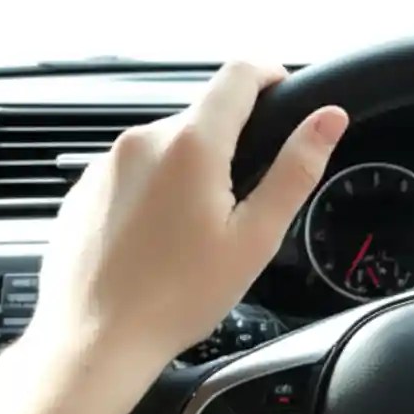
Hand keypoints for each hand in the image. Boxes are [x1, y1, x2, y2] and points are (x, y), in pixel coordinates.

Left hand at [29, 61, 348, 368]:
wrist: (95, 340)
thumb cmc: (179, 297)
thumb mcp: (257, 236)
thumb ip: (296, 168)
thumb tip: (330, 118)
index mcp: (192, 144)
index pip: (239, 73)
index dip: (271, 74)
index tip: (284, 93)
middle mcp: (143, 140)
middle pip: (205, 114)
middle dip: (232, 141)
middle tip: (245, 200)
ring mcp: (106, 162)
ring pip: (169, 144)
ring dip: (193, 168)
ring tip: (198, 229)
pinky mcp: (84, 187)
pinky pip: (134, 170)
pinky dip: (156, 190)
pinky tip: (161, 238)